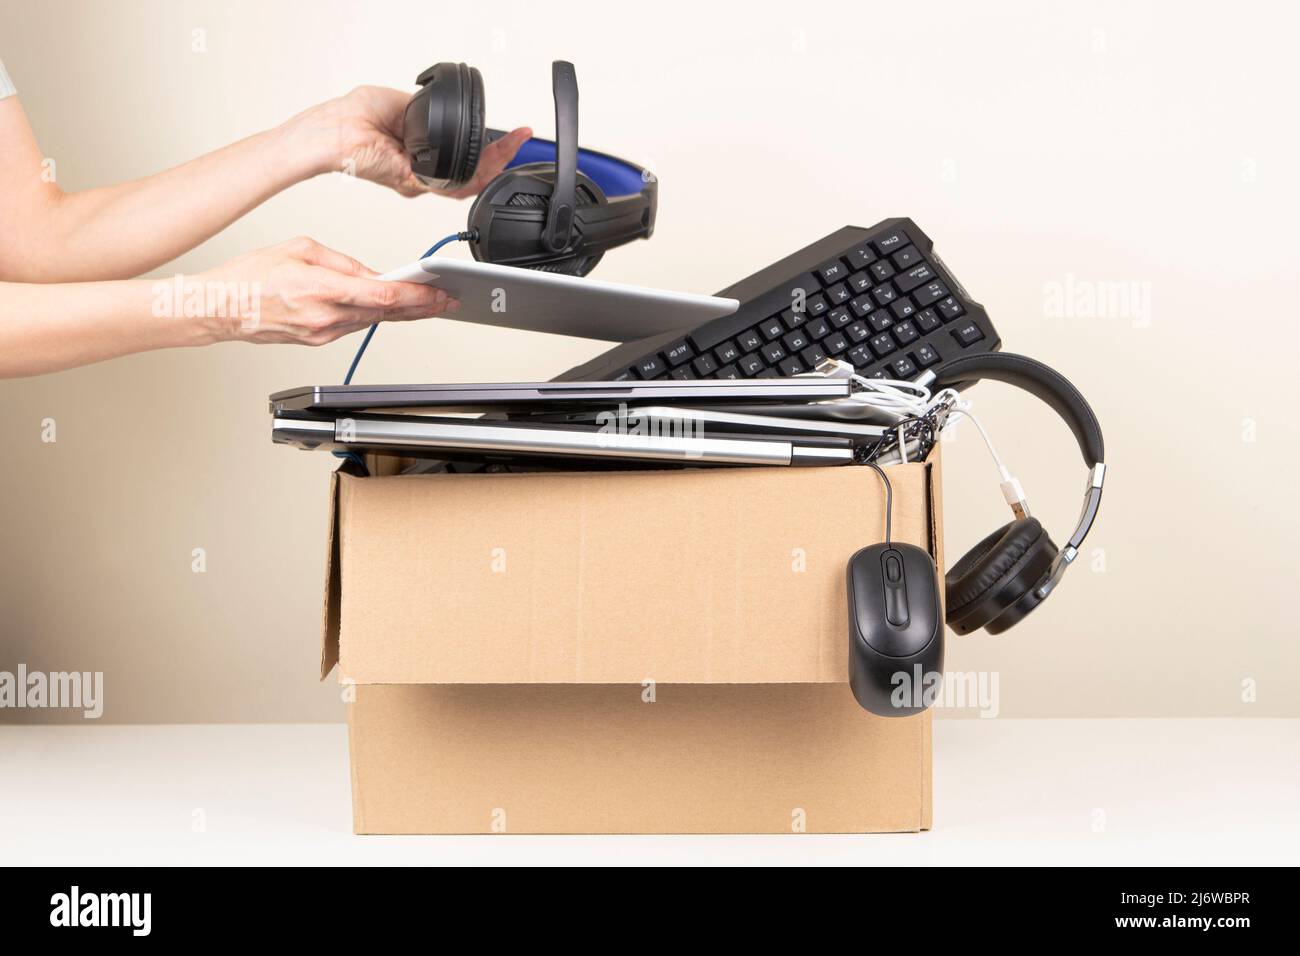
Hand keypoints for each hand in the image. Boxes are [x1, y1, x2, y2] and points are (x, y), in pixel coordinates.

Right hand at [197, 237, 456, 345]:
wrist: (221, 309)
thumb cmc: (251, 277)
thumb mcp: (300, 249)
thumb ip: (342, 262)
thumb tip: (372, 272)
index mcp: (322, 290)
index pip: (383, 294)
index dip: (417, 295)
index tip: (439, 293)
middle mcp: (325, 318)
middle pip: (385, 312)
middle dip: (421, 307)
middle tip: (448, 301)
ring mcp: (322, 334)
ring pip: (373, 321)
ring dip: (402, 313)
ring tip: (428, 304)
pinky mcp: (317, 341)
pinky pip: (354, 326)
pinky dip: (375, 316)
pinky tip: (389, 309)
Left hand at [291, 86, 530, 197]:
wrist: (329, 133)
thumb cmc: (345, 120)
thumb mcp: (393, 101)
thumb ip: (419, 109)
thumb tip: (437, 108)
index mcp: (412, 151)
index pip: (454, 153)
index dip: (480, 146)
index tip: (501, 133)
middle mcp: (417, 170)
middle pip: (468, 172)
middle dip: (498, 156)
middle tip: (518, 141)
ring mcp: (417, 180)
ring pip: (467, 181)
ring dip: (494, 163)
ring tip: (512, 146)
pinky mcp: (414, 184)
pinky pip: (454, 184)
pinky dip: (478, 171)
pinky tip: (493, 157)